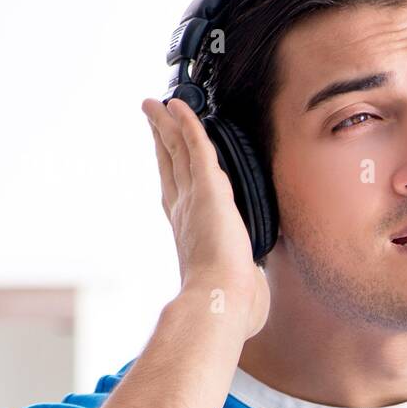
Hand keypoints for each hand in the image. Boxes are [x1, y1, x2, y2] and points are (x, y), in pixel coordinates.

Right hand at [142, 96, 269, 340]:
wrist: (220, 301)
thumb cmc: (229, 303)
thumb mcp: (236, 283)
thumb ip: (241, 277)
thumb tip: (254, 286)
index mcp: (189, 232)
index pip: (176, 190)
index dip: (169, 169)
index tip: (164, 153)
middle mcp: (184, 211)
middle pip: (170, 164)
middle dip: (161, 139)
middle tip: (152, 118)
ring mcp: (193, 198)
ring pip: (177, 150)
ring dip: (168, 124)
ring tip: (158, 105)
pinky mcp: (209, 188)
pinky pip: (196, 146)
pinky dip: (187, 123)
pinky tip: (180, 106)